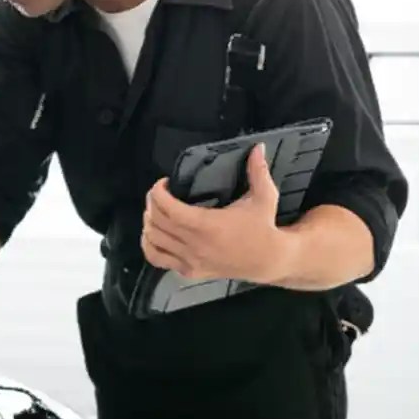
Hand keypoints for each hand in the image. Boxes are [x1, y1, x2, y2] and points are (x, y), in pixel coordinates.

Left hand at [142, 143, 293, 284]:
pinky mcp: (189, 271)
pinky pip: (157, 259)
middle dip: (152, 203)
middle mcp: (194, 244)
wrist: (269, 261)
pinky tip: (153, 234)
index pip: (167, 208)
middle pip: (156, 221)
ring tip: (156, 211)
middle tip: (159, 193)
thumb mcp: (264, 197)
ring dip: (149, 222)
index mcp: (207, 225)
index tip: (165, 182)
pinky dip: (149, 245)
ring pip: (152, 239)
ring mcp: (189, 260)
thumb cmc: (263, 227)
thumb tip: (258, 147)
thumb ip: (258, 171)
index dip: (158, 191)